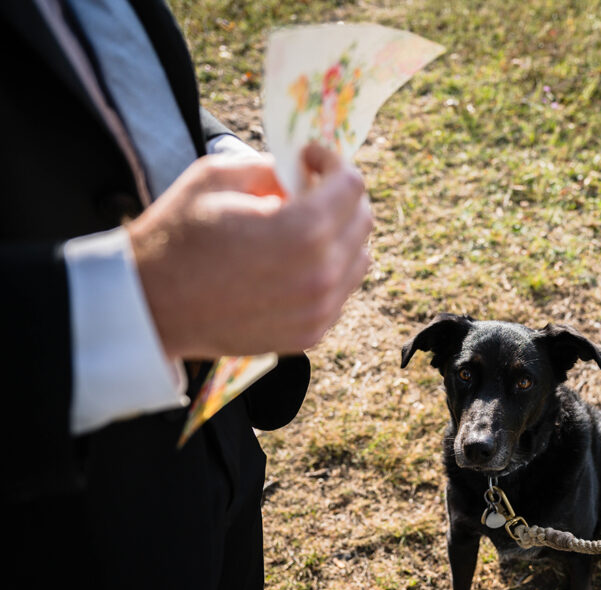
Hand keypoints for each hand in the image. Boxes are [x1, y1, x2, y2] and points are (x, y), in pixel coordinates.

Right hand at [129, 143, 372, 357]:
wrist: (151, 308)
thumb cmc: (176, 237)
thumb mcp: (215, 178)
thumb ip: (269, 167)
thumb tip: (298, 174)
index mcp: (302, 230)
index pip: (351, 185)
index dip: (330, 161)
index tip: (308, 159)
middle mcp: (321, 274)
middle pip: (362, 221)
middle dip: (340, 197)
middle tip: (308, 190)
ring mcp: (319, 309)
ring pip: (360, 259)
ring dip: (340, 236)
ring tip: (302, 229)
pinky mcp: (311, 333)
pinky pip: (341, 292)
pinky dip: (328, 272)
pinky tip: (293, 263)